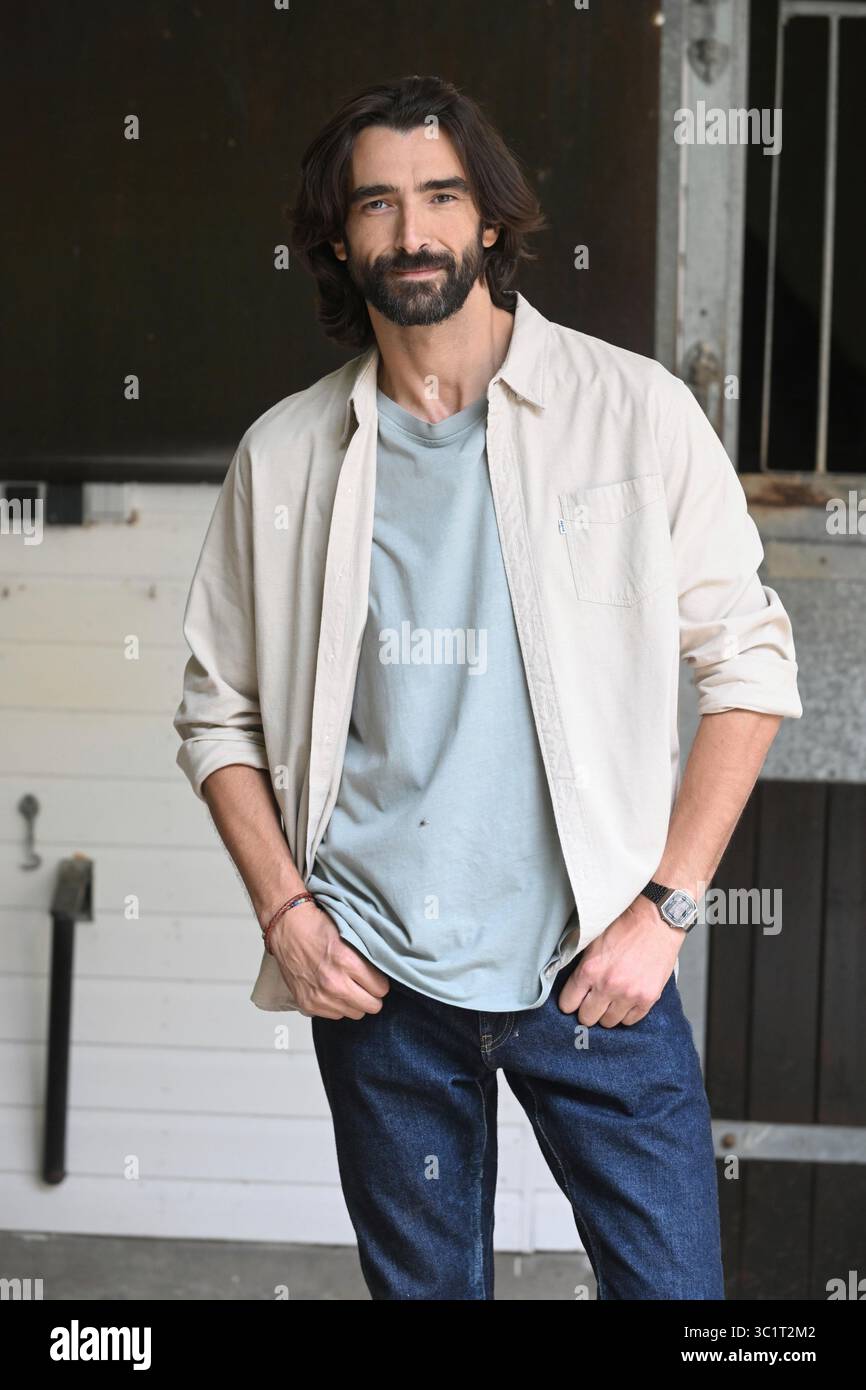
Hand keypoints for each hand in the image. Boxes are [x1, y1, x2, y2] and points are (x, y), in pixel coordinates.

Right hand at [266, 899, 390, 1019]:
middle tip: (366, 985)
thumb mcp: (350, 935)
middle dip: (372, 996)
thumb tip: (384, 973)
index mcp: (347, 962)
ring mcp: (319, 997)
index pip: (381, 989)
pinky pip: (334, 1016)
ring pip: (355, 1014)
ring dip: (354, 1002)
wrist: (286, 928)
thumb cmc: (317, 927)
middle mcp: (334, 983)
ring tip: (347, 986)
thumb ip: (367, 957)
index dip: (380, 982)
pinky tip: (331, 990)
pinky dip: (336, 1005)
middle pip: (371, 1006)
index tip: (376, 978)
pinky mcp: (307, 1004)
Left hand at [558, 894, 683, 1026]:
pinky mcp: (648, 998)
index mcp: (590, 970)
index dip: (569, 1003)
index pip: (568, 1004)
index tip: (574, 1000)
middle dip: (587, 1010)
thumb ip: (580, 965)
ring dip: (608, 1013)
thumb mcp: (592, 941)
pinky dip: (627, 1013)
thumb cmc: (625, 926)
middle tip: (593, 1001)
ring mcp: (629, 994)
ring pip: (609, 1023)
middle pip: (587, 1018)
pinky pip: (631, 1021)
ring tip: (612, 999)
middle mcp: (608, 985)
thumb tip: (569, 985)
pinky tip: (627, 1000)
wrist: (657, 921)